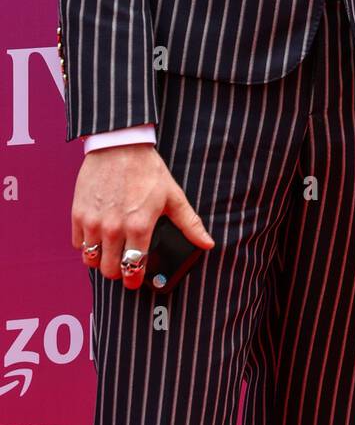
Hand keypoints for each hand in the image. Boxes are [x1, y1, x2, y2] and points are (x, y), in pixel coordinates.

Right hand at [72, 144, 214, 289]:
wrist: (119, 145)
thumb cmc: (147, 169)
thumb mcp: (173, 196)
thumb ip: (190, 224)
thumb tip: (207, 243)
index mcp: (139, 227)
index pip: (134, 269)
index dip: (135, 279)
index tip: (136, 279)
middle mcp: (114, 229)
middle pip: (110, 271)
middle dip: (118, 271)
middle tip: (123, 264)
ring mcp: (93, 222)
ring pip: (91, 260)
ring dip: (100, 260)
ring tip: (110, 251)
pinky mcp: (78, 214)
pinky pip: (78, 243)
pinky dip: (86, 244)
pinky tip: (97, 235)